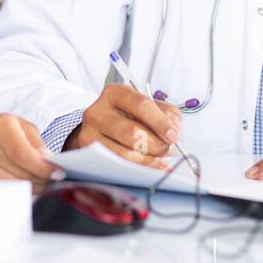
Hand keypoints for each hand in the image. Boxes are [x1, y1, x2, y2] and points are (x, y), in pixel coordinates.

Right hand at [0, 112, 63, 182]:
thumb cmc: (2, 129)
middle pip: (20, 172)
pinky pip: (8, 189)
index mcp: (0, 128)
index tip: (58, 173)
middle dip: (43, 178)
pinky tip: (32, 183)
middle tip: (56, 178)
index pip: (22, 154)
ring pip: (15, 184)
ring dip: (35, 186)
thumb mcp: (23, 126)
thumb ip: (37, 143)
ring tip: (46, 181)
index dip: (42, 167)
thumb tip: (48, 162)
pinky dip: (23, 189)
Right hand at [66, 83, 182, 170]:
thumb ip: (165, 114)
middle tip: (169, 150)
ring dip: (149, 159)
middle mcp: (98, 111)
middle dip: (156, 145)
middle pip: (132, 132)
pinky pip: (117, 165)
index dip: (160, 122)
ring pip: (124, 153)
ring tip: (162, 159)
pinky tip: (151, 166)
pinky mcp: (89, 152)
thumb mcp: (147, 107)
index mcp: (115, 93)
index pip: (140, 105)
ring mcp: (90, 133)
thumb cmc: (126, 116)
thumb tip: (173, 130)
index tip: (174, 135)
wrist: (98, 128)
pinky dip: (139, 168)